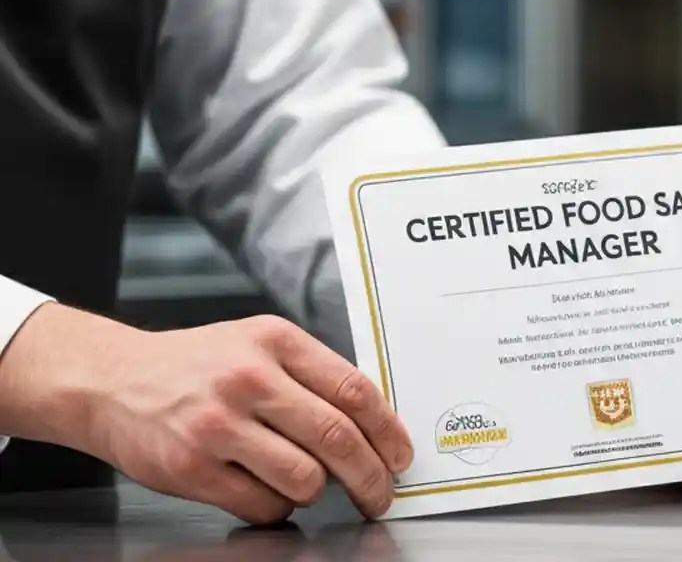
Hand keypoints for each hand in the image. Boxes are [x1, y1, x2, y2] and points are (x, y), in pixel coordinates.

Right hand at [0, 304, 412, 524]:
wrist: (112, 381)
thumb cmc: (196, 365)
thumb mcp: (257, 343)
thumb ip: (311, 374)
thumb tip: (374, 423)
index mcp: (276, 341)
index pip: (355, 390)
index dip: (389, 431)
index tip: (401, 456)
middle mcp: (249, 378)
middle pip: (337, 438)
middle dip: (371, 476)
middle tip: (380, 494)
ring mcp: (218, 424)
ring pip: (305, 478)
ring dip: (317, 492)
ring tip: (308, 485)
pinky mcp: (192, 467)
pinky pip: (262, 504)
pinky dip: (277, 507)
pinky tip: (266, 490)